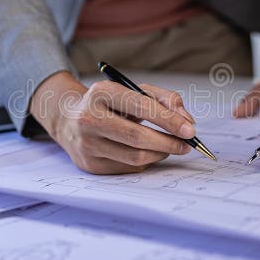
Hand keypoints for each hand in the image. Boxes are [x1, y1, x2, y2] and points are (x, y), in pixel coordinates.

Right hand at [30, 71, 194, 173]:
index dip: (168, 120)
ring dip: (160, 153)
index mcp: (101, 93)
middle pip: (137, 137)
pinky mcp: (89, 164)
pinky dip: (144, 162)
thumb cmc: (109, 103)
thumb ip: (164, 99)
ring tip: (169, 147)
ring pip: (135, 156)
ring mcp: (87, 144)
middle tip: (186, 145)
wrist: (69, 119)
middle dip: (168, 142)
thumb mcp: (133, 91)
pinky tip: (147, 152)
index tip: (190, 130)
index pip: (141, 107)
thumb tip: (186, 122)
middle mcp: (89, 118)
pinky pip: (127, 168)